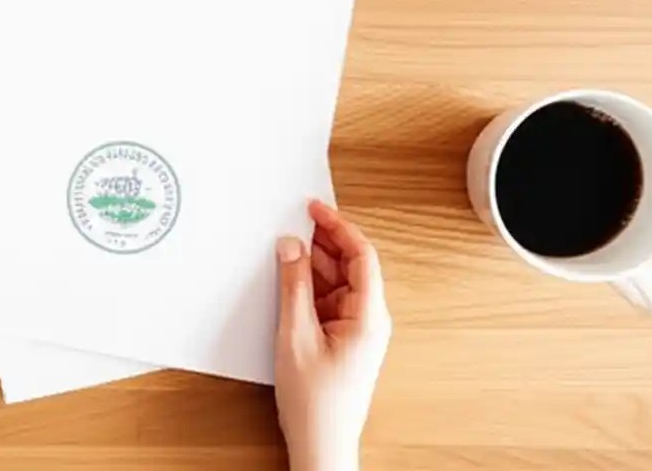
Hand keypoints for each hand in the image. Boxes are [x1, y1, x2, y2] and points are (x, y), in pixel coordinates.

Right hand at [274, 200, 391, 470]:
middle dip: (321, 243)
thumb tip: (291, 247)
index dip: (338, 226)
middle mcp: (368, 319)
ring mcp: (355, 329)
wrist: (321, 443)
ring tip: (282, 253)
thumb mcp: (295, 335)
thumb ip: (293, 287)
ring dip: (311, 267)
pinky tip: (286, 283)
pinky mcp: (341, 338)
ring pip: (336, 282)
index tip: (314, 208)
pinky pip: (327, 301)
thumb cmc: (316, 402)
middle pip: (349, 266)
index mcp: (369, 316)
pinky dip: (308, 288)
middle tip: (292, 224)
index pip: (361, 255)